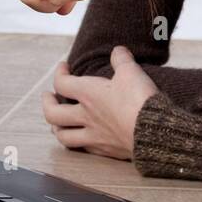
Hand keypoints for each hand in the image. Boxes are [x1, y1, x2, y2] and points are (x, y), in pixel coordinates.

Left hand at [39, 52, 157, 159]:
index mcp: (88, 94)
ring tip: (57, 122)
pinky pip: (83, 148)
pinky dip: (79, 141)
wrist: (154, 132)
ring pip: (63, 135)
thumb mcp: (132, 72)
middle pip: (53, 113)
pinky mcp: (105, 149)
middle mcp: (86, 115)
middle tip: (48, 97)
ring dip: (57, 127)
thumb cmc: (140, 100)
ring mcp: (93, 135)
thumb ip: (122, 59)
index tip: (64, 67)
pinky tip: (83, 137)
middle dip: (47, 103)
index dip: (59, 73)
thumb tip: (118, 51)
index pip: (62, 83)